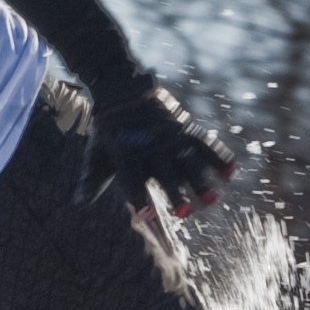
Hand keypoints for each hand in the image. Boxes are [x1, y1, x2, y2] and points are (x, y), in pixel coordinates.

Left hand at [91, 82, 236, 219]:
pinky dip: (217, 156)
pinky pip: (204, 143)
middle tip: (184, 214)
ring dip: (201, 181)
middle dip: (175, 193)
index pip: (132, 180)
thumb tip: (78, 202)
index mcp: (127, 155)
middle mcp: (151, 147)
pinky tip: (231, 172)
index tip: (145, 217)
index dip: (138, 198)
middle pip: (165, 174)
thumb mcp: (97, 154)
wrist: (123, 92)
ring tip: (213, 200)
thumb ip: (91, 179)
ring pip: (189, 161)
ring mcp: (170, 138)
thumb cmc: (108, 134)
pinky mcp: (184, 130)